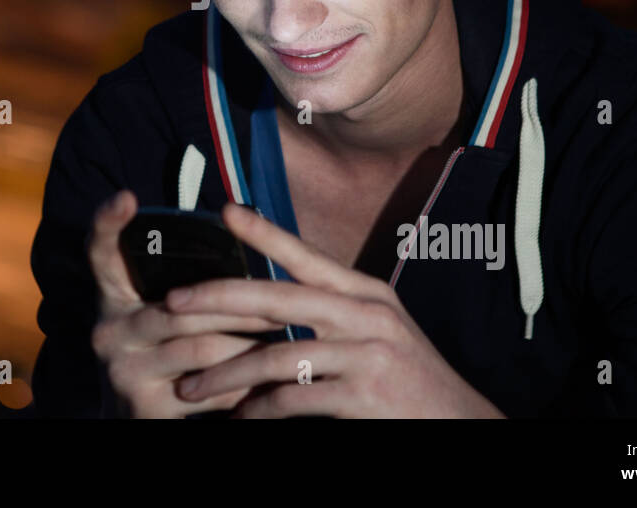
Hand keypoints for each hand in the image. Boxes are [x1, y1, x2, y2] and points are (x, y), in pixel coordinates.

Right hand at [86, 190, 278, 417]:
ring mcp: (124, 373)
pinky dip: (245, 388)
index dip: (107, 223)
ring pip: (200, 349)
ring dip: (251, 346)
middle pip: (178, 308)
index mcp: (113, 297)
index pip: (100, 252)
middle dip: (238, 306)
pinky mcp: (145, 411)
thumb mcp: (162, 313)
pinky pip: (208, 394)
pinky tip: (273, 382)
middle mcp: (109, 332)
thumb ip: (183, 281)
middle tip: (285, 301)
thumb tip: (238, 226)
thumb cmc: (167, 352)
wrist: (140, 419)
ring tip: (290, 338)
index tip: (127, 197)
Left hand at [165, 203, 506, 417]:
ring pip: (276, 357)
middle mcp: (367, 316)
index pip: (307, 256)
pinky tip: (237, 419)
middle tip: (171, 303)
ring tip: (190, 389)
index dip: (265, 233)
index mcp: (367, 294)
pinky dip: (258, 411)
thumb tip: (276, 301)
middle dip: (217, 298)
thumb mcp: (381, 331)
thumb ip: (336, 312)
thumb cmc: (412, 381)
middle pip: (277, 298)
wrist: (465, 426)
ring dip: (225, 376)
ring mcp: (367, 356)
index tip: (225, 211)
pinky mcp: (365, 397)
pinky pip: (294, 401)